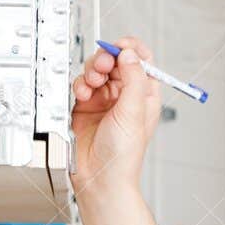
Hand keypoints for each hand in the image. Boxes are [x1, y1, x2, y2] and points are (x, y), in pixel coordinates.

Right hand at [70, 37, 161, 199]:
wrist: (99, 177)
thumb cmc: (123, 155)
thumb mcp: (133, 112)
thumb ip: (133, 79)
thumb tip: (129, 54)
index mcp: (144, 96)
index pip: (142, 61)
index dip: (131, 49)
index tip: (120, 47)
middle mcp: (125, 96)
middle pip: (116, 61)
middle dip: (107, 59)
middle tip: (102, 66)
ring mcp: (104, 100)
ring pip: (97, 70)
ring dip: (92, 71)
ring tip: (92, 84)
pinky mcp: (85, 106)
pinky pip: (82, 84)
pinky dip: (80, 84)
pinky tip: (83, 94)